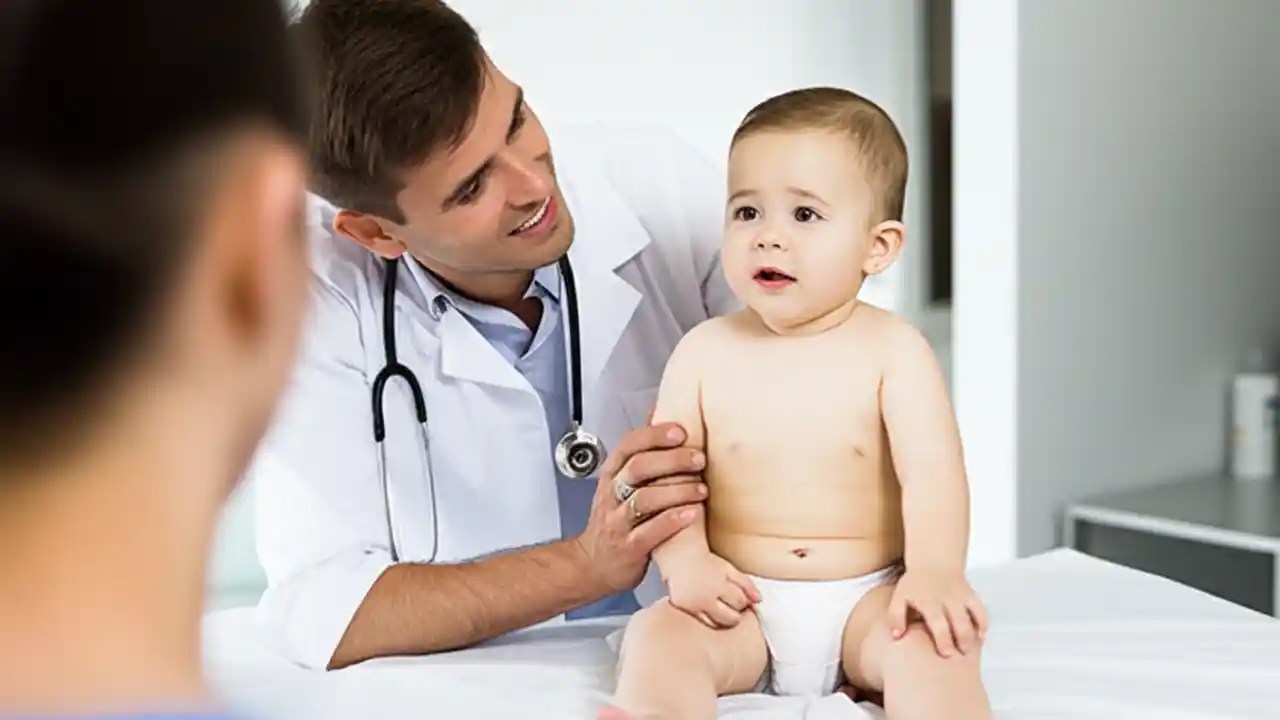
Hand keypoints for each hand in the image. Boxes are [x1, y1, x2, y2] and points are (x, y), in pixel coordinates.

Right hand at [573, 422, 707, 593]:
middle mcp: (612, 494)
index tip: (682, 431)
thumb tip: (656, 411)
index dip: (655, 435)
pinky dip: (672, 521)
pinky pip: (649, 532)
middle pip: (638, 468)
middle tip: (699, 459)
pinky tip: (692, 514)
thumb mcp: (621, 480)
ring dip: (677, 491)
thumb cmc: (615, 518)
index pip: (629, 445)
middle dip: (672, 460)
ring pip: (644, 499)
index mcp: (612, 473)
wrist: (593, 563)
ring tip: (701, 489)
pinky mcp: (628, 547)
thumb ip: (640, 450)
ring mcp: (618, 521)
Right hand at [666, 553, 760, 628]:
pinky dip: (711, 619)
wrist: (680, 558)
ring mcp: (693, 605)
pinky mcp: (684, 609)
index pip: (740, 602)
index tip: (739, 596)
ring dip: (725, 618)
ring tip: (721, 606)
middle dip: (736, 612)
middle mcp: (705, 596)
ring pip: (719, 623)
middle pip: (731, 617)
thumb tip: (759, 600)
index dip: (743, 600)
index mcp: (719, 584)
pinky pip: (704, 622)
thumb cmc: (707, 563)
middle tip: (730, 602)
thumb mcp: (728, 569)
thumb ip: (746, 584)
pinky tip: (711, 610)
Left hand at [887, 570, 988, 656]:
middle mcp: (947, 598)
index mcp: (928, 601)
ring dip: (974, 633)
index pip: (937, 621)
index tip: (946, 654)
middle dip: (962, 639)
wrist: (933, 561)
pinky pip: (981, 609)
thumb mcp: (899, 597)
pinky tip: (981, 636)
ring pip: (973, 615)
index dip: (943, 638)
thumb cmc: (914, 585)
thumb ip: (896, 616)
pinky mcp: (971, 595)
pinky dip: (984, 623)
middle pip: (959, 621)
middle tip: (962, 656)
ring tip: (971, 650)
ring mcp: (961, 596)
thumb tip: (897, 636)